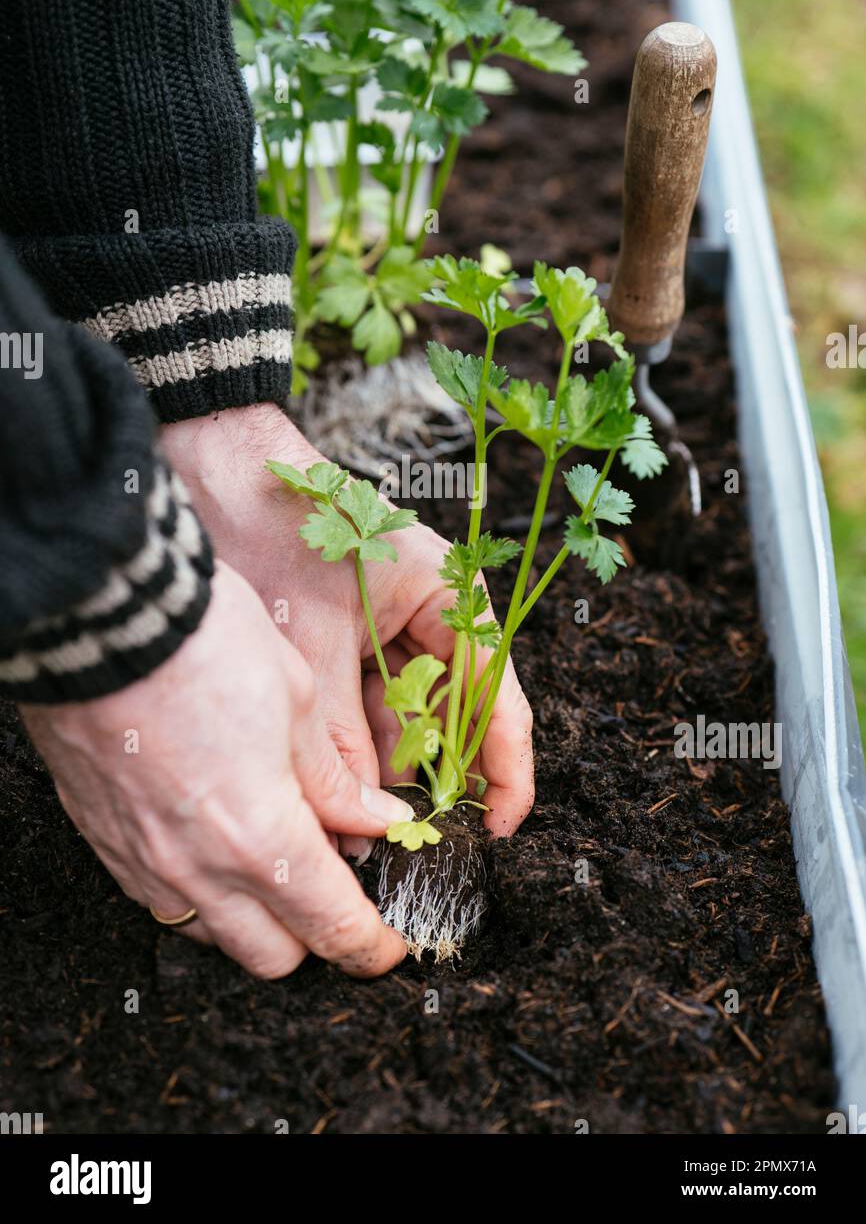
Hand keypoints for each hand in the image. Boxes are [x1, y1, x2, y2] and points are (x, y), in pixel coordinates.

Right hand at [20, 562, 410, 978]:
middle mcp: (199, 869)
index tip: (388, 945)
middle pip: (271, 955)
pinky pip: (158, 897)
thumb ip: (334, 779)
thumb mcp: (297, 701)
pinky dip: (196, 889)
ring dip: (251, 917)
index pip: (331, 927)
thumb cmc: (206, 643)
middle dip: (313, 938)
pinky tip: (214, 841)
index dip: (370, 947)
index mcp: (262, 838)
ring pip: (210, 934)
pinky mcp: (104, 839)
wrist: (105, 615)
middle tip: (337, 895)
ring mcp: (144, 860)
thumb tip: (375, 819)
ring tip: (274, 864)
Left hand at [160, 403, 534, 837]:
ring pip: (409, 717)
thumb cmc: (280, 533)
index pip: (497, 698)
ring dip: (388, 768)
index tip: (495, 828)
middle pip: (455, 715)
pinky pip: (371, 705)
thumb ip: (341, 740)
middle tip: (413, 839)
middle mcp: (434, 616)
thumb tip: (360, 824)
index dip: (504, 770)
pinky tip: (338, 788)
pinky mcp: (355, 640)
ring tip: (361, 824)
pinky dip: (356, 744)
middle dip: (433, 777)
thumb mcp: (315, 648)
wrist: (218, 473)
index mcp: (452, 599)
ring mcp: (394, 629)